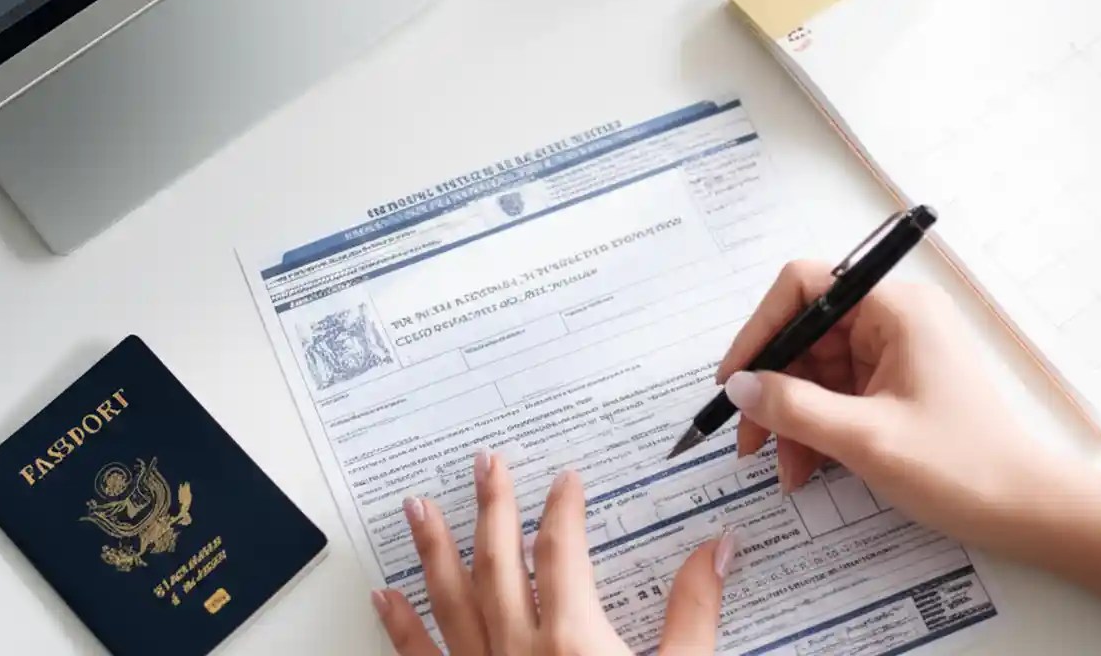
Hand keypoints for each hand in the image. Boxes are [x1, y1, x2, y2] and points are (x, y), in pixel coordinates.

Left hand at [372, 451, 737, 654]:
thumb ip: (696, 611)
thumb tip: (718, 550)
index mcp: (572, 637)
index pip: (562, 550)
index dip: (563, 507)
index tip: (565, 479)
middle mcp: (518, 649)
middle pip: (498, 560)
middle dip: (490, 507)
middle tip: (483, 463)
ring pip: (449, 599)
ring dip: (432, 550)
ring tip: (417, 507)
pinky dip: (400, 626)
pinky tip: (383, 597)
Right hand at [718, 260, 1048, 549]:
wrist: (1027, 510)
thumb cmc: (959, 466)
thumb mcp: (864, 438)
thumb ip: (794, 407)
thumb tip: (739, 387)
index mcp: (895, 307)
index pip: (804, 286)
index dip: (761, 329)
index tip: (735, 380)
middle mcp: (893, 318)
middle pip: (805, 334)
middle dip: (773, 389)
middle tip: (750, 441)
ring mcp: (895, 352)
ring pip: (816, 371)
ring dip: (791, 418)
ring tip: (785, 470)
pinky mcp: (896, 385)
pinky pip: (837, 395)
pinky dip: (815, 428)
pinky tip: (806, 468)